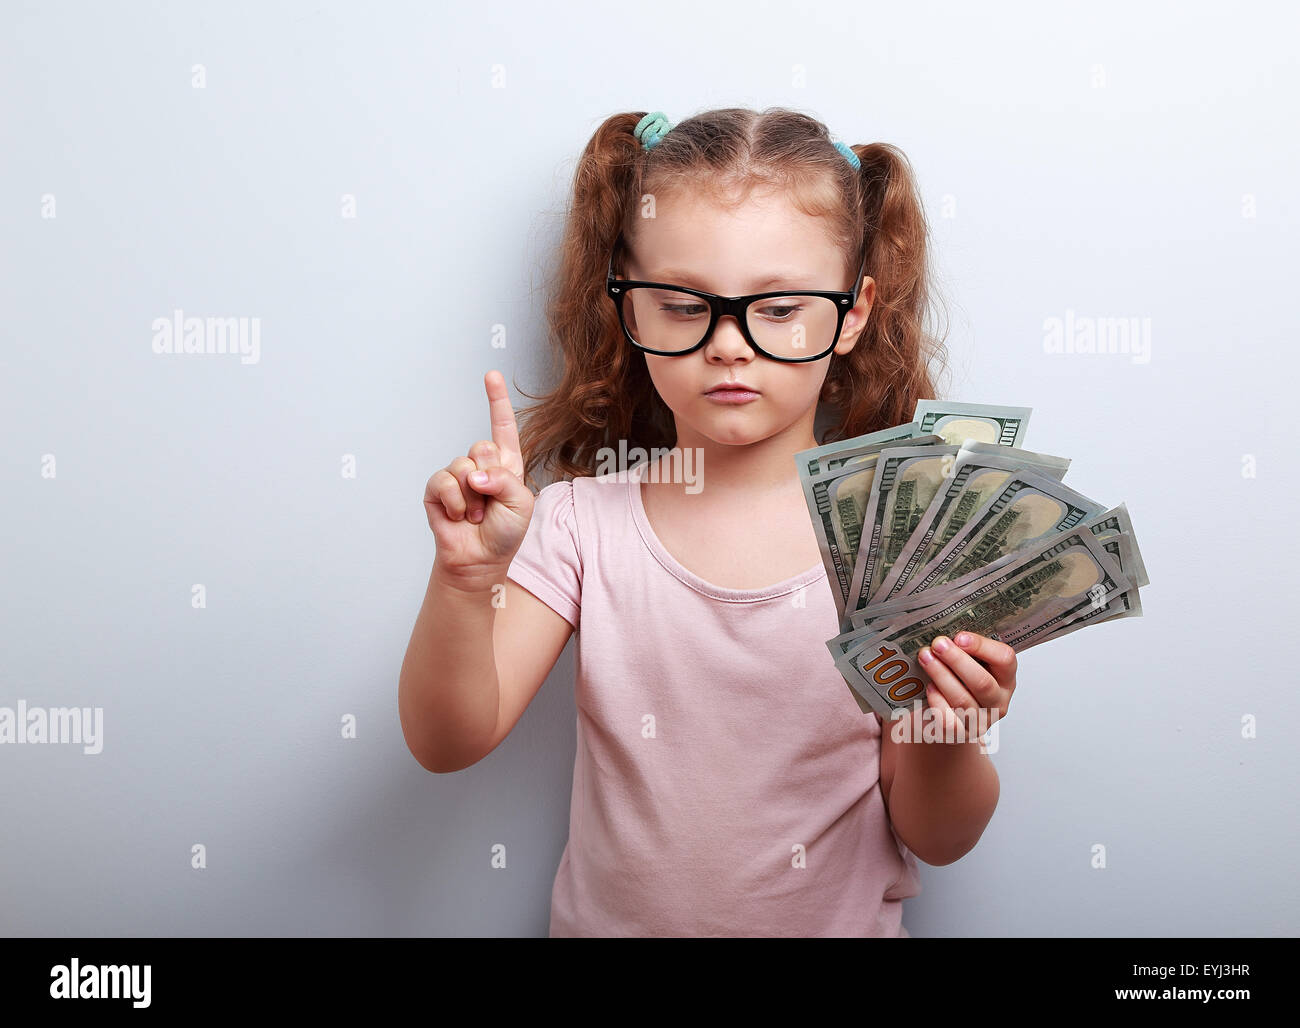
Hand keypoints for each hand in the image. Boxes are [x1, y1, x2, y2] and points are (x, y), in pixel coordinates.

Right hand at [424, 370, 534, 580]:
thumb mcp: (521, 504)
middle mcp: (480, 466)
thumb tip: (474, 474)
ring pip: (462, 465)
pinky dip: (455, 502)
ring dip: (472, 497)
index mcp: (505, 465)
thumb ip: (505, 481)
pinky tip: (459, 516)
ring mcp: (456, 476)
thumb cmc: (504, 533)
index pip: (502, 427)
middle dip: (488, 476)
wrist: (480, 560)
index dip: (496, 400)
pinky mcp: (437, 489)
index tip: (491, 375)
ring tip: (475, 514)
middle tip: (489, 502)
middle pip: (481, 445)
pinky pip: (444, 481)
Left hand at [916, 632, 1016, 742]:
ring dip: (941, 676)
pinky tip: (928, 688)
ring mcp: (981, 720)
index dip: (983, 647)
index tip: (959, 636)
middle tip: (937, 644)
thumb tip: (943, 625)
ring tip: (925, 658)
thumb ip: (962, 647)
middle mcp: (998, 701)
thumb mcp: (967, 662)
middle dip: (957, 660)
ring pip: (963, 699)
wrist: (945, 717)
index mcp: (1005, 677)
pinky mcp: (961, 734)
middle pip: (982, 682)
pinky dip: (937, 702)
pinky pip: (949, 721)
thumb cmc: (956, 680)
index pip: (1005, 659)